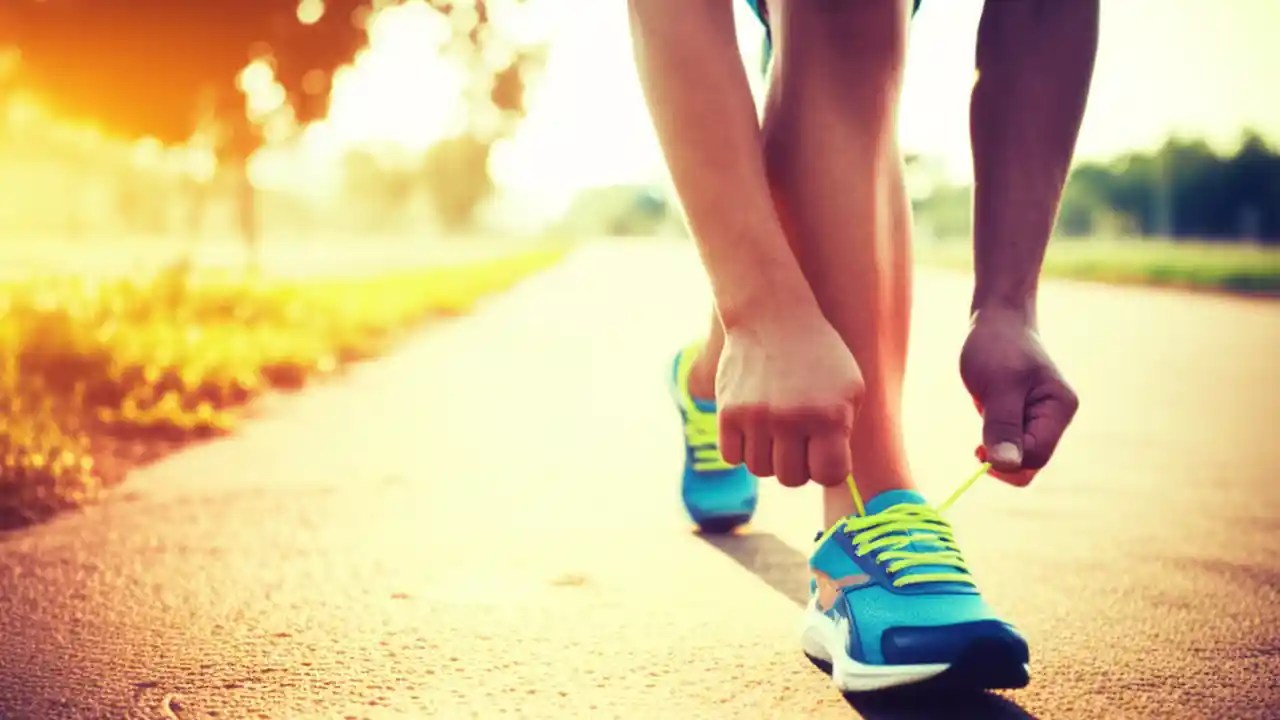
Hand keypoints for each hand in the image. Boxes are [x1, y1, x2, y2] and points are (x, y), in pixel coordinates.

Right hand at [716, 313, 863, 486]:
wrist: (773, 316)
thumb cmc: (819, 356)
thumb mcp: (850, 389)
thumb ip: (845, 433)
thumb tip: (829, 475)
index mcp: (830, 416)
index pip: (829, 476)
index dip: (827, 467)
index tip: (824, 450)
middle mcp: (792, 420)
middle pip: (792, 479)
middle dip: (797, 463)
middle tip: (798, 438)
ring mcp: (757, 418)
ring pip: (760, 470)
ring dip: (768, 455)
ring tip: (775, 429)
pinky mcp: (728, 413)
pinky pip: (732, 456)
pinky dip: (741, 447)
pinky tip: (752, 427)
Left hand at [959, 306, 1078, 485]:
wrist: (995, 320)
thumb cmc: (998, 346)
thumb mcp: (998, 387)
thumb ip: (1003, 427)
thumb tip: (1008, 466)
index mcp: (1059, 409)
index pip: (1036, 456)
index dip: (1007, 460)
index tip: (978, 448)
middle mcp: (1056, 417)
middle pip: (1031, 462)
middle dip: (1002, 456)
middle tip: (976, 443)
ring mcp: (1041, 418)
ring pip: (1019, 456)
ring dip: (996, 444)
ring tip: (985, 414)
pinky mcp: (1024, 416)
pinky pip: (1011, 442)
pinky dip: (994, 437)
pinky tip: (986, 414)